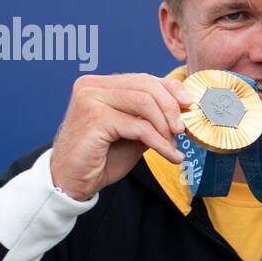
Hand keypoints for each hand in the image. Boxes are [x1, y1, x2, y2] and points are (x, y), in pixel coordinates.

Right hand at [49, 74, 193, 201]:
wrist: (72, 182)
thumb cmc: (101, 157)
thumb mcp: (133, 132)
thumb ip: (151, 117)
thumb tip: (183, 109)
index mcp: (100, 84)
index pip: (144, 78)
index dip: (172, 90)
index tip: (189, 106)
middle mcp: (92, 86)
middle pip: (147, 86)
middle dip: (171, 109)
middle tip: (182, 130)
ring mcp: (91, 99)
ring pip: (145, 103)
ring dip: (165, 127)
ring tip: (174, 145)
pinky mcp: (94, 118)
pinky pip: (139, 126)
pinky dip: (160, 142)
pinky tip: (170, 155)